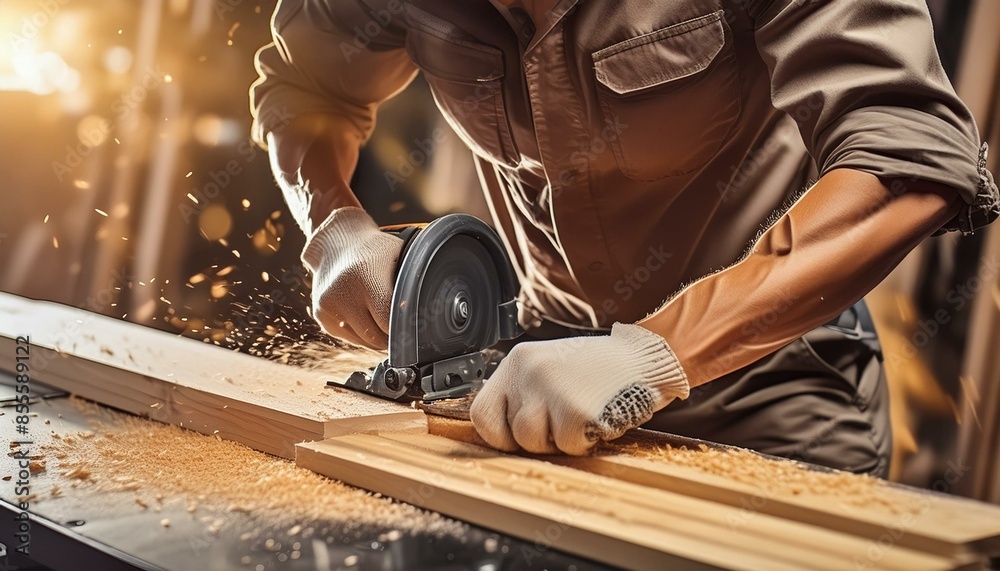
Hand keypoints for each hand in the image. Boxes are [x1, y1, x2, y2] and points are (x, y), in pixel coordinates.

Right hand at [302, 207, 401, 349]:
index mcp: (365, 278)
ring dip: (378, 336)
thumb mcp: (399, 256)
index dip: (404, 328)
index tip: (413, 326)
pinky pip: (351, 338)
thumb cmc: (374, 250)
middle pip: (377, 337)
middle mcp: (342, 294)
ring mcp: (327, 307)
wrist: (335, 243)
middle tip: (402, 323)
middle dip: (392, 335)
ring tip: (383, 317)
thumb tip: (433, 313)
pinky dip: (363, 333)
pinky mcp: (321, 316)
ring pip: (364, 342)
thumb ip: (412, 283)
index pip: (389, 322)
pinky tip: (366, 314)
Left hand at [470, 323, 689, 454]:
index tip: (517, 437)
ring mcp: (551, 390)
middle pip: (513, 434)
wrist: (644, 357)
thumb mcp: (550, 369)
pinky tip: (599, 416)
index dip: (499, 435)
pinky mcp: (576, 410)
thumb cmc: (599, 369)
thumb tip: (502, 437)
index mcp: (518, 361)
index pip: (482, 413)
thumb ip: (524, 395)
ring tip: (582, 416)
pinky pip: (570, 446)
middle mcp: (529, 373)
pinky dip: (587, 441)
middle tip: (564, 421)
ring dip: (561, 440)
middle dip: (538, 439)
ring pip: (536, 443)